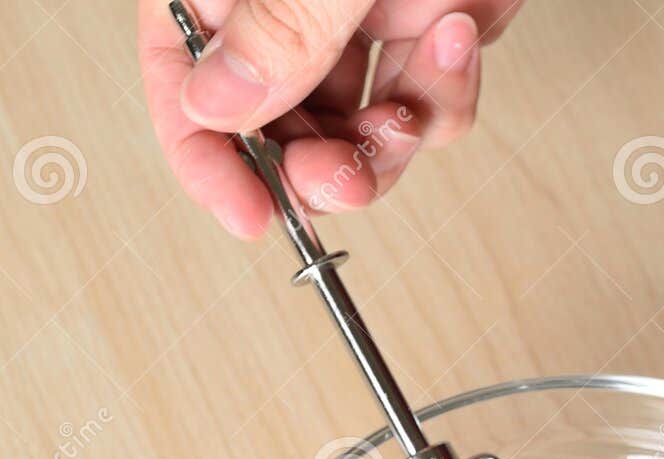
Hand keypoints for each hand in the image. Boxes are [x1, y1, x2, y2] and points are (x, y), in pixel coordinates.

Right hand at [139, 0, 521, 238]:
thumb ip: (278, 23)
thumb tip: (218, 103)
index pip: (186, 76)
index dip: (208, 157)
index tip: (249, 214)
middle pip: (283, 123)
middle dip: (324, 164)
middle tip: (347, 179)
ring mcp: (364, 4)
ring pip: (366, 122)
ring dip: (401, 129)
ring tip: (424, 72)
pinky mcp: (434, 14)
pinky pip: (434, 90)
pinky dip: (452, 82)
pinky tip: (461, 26)